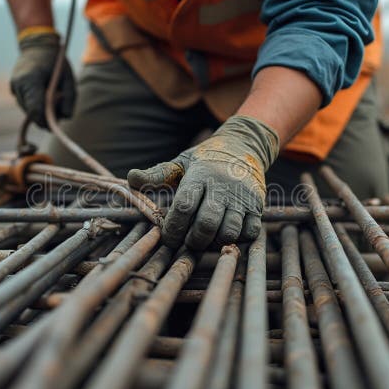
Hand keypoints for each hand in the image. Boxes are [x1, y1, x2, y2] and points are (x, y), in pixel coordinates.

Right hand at [10, 31, 75, 128]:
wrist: (37, 44)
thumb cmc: (56, 61)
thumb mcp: (69, 77)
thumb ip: (69, 98)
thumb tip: (65, 117)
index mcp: (31, 79)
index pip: (35, 110)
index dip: (45, 121)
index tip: (54, 126)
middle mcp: (19, 84)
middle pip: (31, 112)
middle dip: (45, 116)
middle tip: (59, 108)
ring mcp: (14, 86)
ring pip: (27, 110)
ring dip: (40, 110)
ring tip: (52, 96)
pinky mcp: (13, 88)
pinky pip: (26, 103)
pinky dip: (35, 104)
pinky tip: (43, 93)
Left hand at [128, 116, 279, 249]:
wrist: (243, 145)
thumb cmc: (205, 159)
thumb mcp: (180, 162)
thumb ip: (157, 174)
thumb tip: (131, 178)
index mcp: (200, 175)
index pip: (184, 206)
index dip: (173, 228)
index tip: (167, 237)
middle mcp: (223, 186)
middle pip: (206, 224)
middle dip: (193, 240)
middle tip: (186, 242)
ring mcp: (242, 196)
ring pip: (229, 231)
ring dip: (214, 242)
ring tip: (205, 239)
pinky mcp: (257, 204)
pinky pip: (250, 231)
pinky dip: (237, 239)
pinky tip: (224, 234)